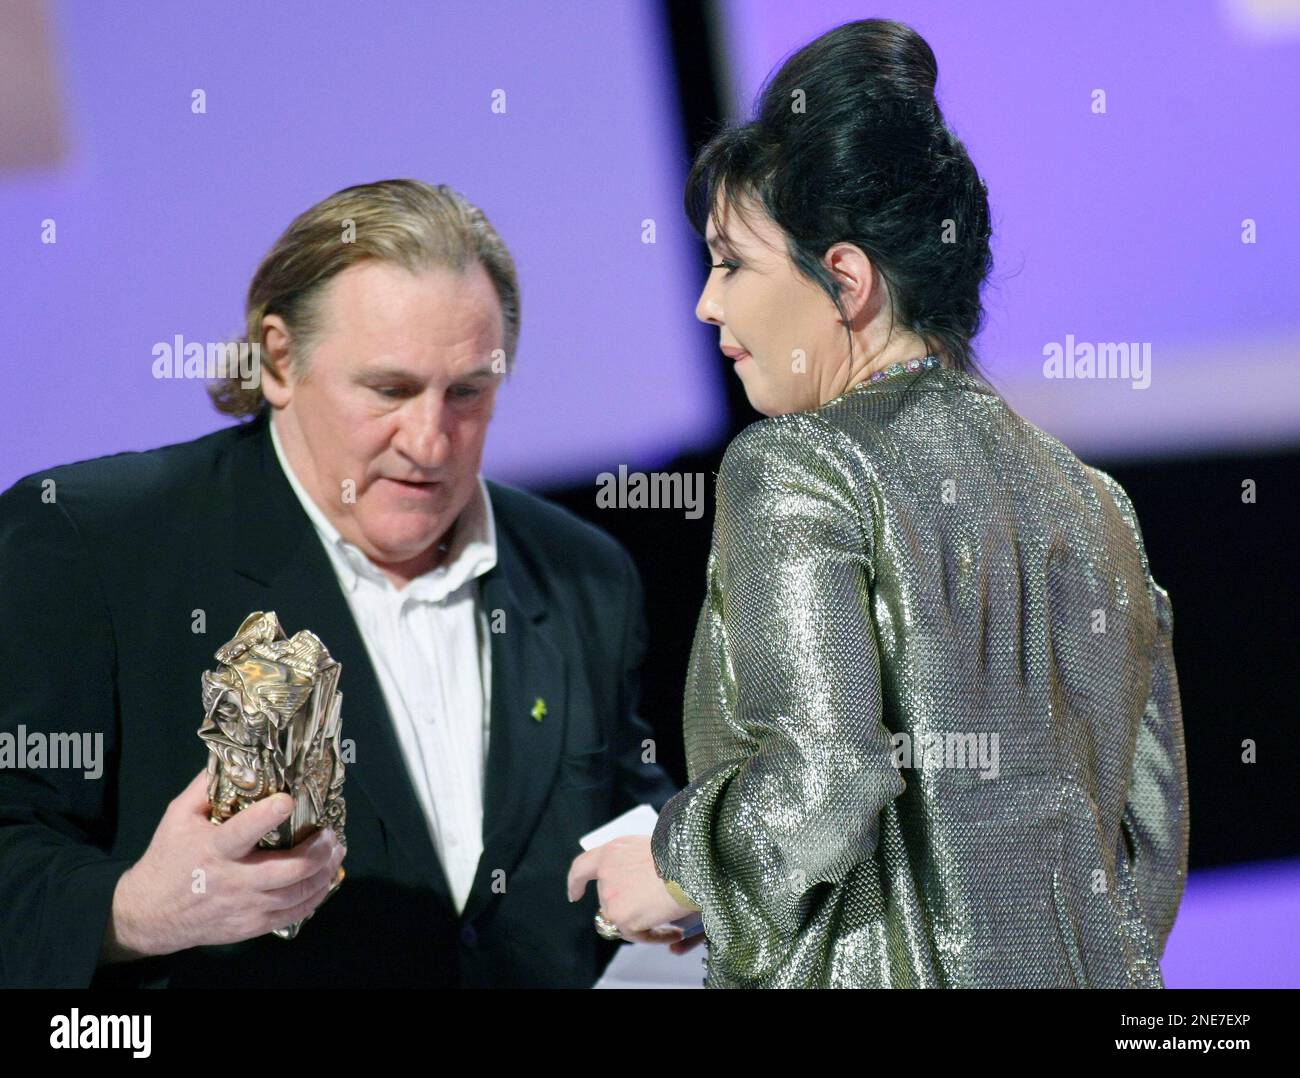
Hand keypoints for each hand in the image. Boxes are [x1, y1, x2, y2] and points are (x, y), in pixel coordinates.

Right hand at [101, 770, 345, 961]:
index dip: (267, 816)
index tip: (289, 800)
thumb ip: (205, 788)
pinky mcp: (251, 926)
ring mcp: (244, 907)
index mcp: (214, 850)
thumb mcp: (178, 816)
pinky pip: (292, 916)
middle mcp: (233, 881)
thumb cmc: (168, 858)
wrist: (149, 914)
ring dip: (323, 873)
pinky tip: (325, 879)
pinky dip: (315, 898)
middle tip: (330, 834)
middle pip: (285, 871)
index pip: (243, 832)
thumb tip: (234, 758)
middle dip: (316, 852)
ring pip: (295, 895)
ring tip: (336, 852)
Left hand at [566, 835, 701, 945]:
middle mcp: (605, 875)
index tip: (575, 894)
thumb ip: (629, 862)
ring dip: (644, 921)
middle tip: (654, 904)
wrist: (690, 866)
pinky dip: (655, 936)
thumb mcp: (646, 847)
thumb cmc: (679, 853)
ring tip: (671, 919)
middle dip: (628, 904)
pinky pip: (636, 935)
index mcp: (610, 853)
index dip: (576, 882)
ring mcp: (611, 898)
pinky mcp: (622, 919)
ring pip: (622, 918)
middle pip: (608, 899)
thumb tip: (634, 881)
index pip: (582, 868)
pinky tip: (674, 932)